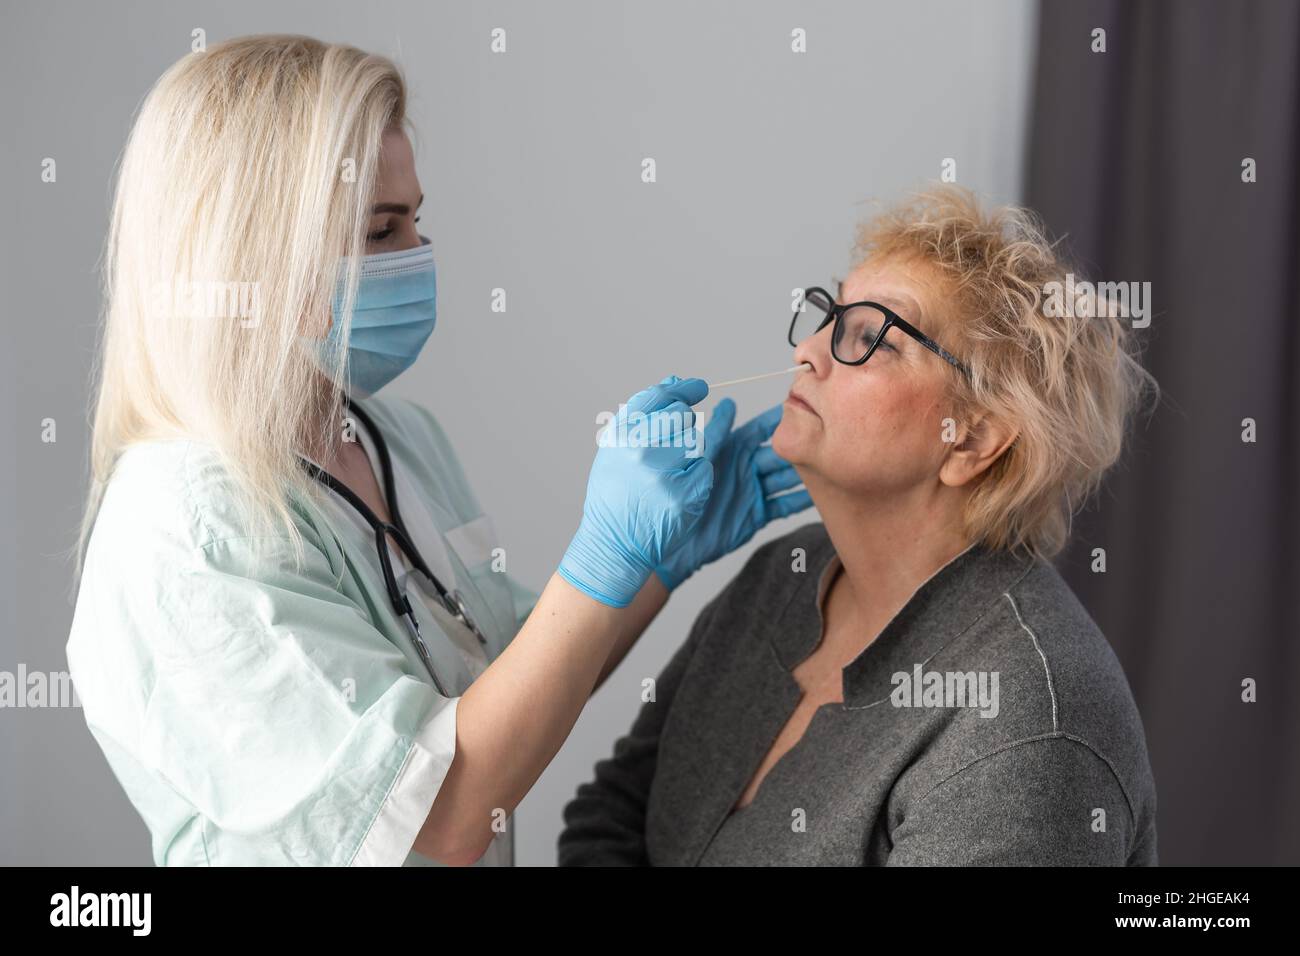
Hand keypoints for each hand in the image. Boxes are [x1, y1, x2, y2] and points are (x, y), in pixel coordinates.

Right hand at [558, 376, 714, 607]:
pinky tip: (679, 488)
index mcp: (621, 435)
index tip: (699, 387)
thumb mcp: (615, 450)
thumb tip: (674, 382)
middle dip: (685, 426)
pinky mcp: (685, 497)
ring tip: (672, 470)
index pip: (660, 397)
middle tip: (674, 444)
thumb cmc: (615, 493)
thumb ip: (642, 415)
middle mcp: (640, 451)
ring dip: (691, 452)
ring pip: (697, 442)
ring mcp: (664, 475)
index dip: (683, 389)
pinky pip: (704, 469)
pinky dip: (697, 475)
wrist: (613, 544)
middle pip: (683, 417)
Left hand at [654, 400, 811, 590]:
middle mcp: (746, 465)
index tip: (807, 409)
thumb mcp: (694, 460)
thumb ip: (714, 434)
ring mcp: (753, 489)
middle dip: (803, 446)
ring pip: (788, 477)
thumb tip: (728, 403)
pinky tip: (826, 498)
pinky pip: (785, 505)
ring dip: (809, 473)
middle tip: (826, 439)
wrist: (668, 542)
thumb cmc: (671, 498)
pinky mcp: (757, 514)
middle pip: (783, 452)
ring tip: (833, 467)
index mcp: (730, 448)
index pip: (764, 429)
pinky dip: (803, 502)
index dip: (784, 421)